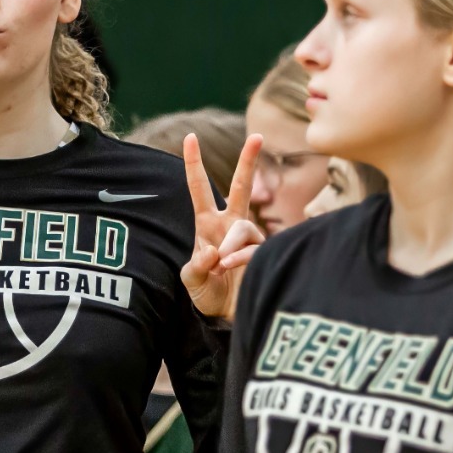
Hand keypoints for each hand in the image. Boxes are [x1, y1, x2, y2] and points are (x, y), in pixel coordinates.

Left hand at [180, 132, 264, 320]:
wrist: (226, 316)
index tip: (190, 136)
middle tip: (257, 136)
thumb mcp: (191, 279)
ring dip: (230, 245)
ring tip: (222, 264)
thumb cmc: (207, 293)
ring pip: (243, 227)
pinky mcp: (263, 253)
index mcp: (207, 223)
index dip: (194, 164)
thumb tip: (213, 251)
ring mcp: (248, 238)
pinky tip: (229, 268)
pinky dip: (239, 258)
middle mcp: (229, 224)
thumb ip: (196, 265)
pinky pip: (252, 248)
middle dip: (249, 161)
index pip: (200, 188)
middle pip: (240, 186)